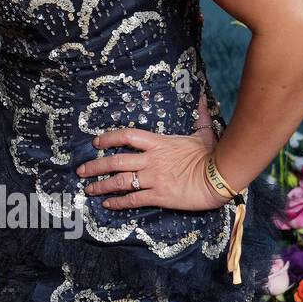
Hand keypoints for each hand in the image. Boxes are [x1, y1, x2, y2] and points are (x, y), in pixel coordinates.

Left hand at [77, 126, 227, 210]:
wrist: (221, 177)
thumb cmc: (213, 155)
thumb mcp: (204, 133)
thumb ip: (198, 116)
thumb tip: (200, 96)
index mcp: (158, 143)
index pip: (126, 136)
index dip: (108, 138)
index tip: (96, 142)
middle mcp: (150, 160)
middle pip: (115, 161)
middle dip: (95, 166)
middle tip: (81, 171)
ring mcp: (153, 178)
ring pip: (119, 181)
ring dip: (101, 186)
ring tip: (88, 189)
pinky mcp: (159, 196)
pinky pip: (133, 199)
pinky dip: (118, 202)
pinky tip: (108, 204)